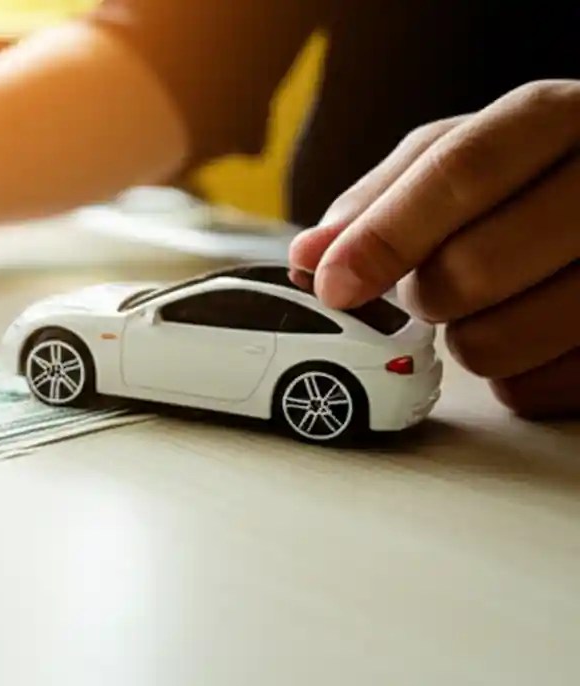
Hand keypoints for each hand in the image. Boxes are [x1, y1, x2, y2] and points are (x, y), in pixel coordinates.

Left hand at [289, 80, 579, 417]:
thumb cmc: (531, 173)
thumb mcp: (458, 157)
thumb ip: (381, 199)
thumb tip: (309, 256)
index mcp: (556, 117)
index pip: (462, 172)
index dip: (386, 235)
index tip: (331, 284)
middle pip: (475, 267)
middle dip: (423, 293)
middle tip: (432, 283)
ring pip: (502, 341)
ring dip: (463, 340)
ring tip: (490, 303)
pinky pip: (537, 389)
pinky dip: (510, 376)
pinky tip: (528, 334)